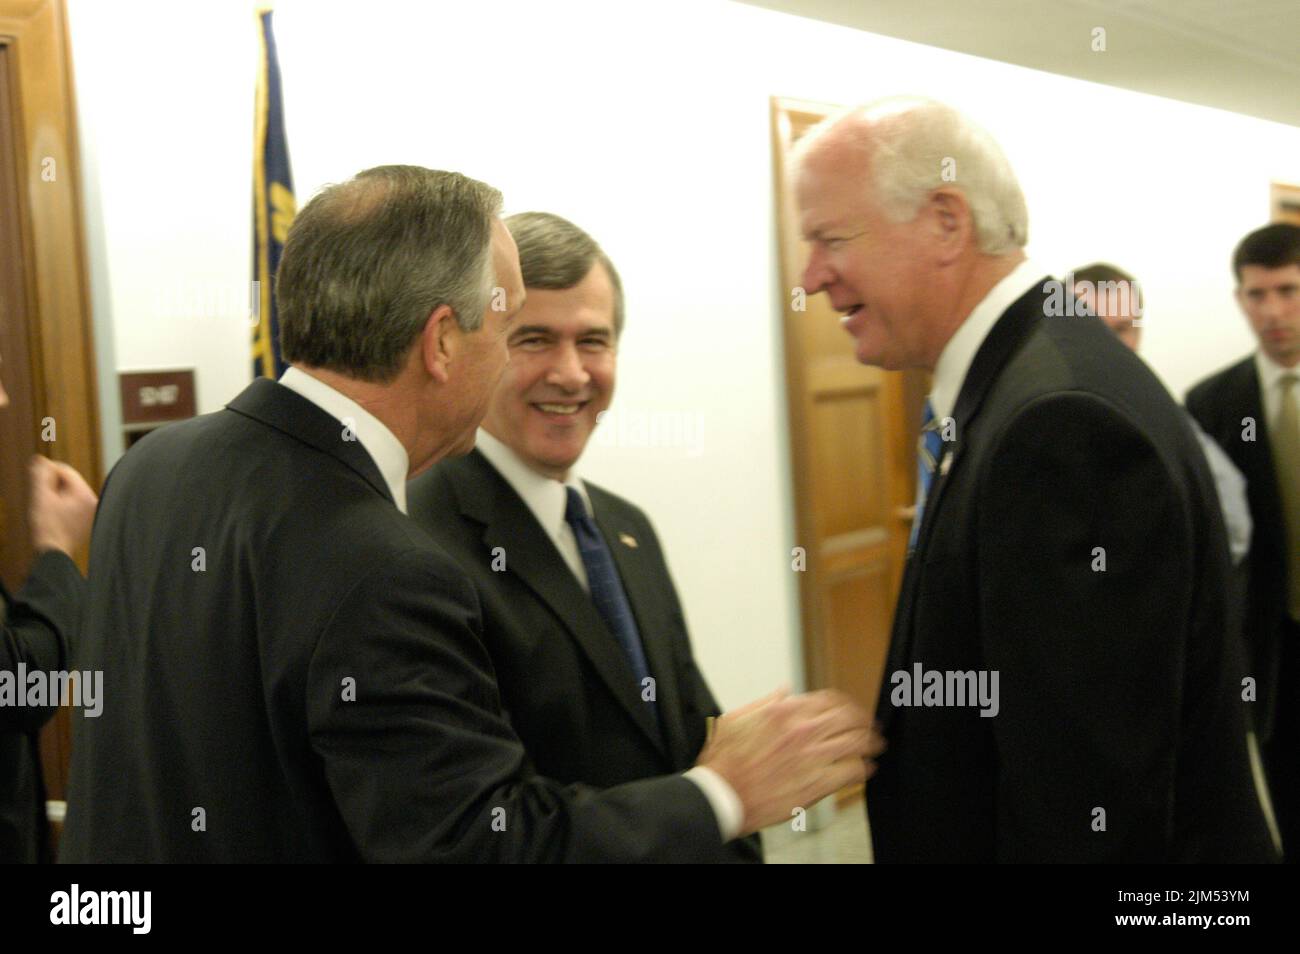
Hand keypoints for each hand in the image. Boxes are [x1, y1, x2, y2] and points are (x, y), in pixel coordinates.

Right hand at [29, 455, 97, 555]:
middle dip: (54, 486)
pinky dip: (64, 506)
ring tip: (48, 510)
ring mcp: (94, 512)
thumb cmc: (46, 526)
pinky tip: (55, 517)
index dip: (48, 472)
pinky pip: (75, 505)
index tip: (36, 482)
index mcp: (85, 494)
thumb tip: (41, 460)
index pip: (66, 471)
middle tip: (42, 499)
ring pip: (72, 494)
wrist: (54, 553)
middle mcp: (94, 502)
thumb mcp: (40, 497)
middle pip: (70, 482)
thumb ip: (41, 475)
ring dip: (58, 496)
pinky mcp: (90, 520)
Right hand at [696, 687, 883, 834]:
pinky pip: (853, 771)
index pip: (829, 700)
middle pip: (849, 718)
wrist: (722, 795)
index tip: (850, 710)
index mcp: (784, 711)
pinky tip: (866, 769)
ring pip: (856, 742)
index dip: (846, 704)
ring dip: (870, 743)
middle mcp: (802, 730)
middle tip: (870, 726)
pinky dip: (864, 769)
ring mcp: (812, 756)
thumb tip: (784, 691)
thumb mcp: (737, 719)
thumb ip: (764, 703)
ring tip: (875, 746)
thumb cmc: (725, 762)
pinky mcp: (818, 783)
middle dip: (864, 721)